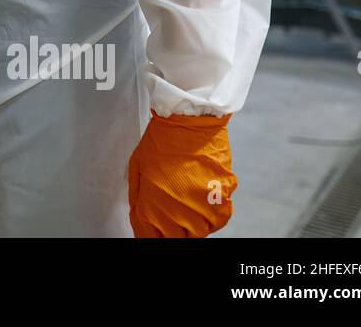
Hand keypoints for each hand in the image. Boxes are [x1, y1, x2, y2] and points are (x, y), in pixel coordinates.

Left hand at [129, 111, 236, 237]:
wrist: (190, 121)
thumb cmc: (161, 141)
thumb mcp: (137, 167)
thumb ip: (139, 197)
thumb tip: (141, 215)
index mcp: (154, 205)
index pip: (149, 237)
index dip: (148, 233)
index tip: (150, 228)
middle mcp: (180, 212)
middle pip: (175, 239)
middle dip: (169, 231)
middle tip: (168, 216)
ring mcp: (203, 207)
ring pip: (198, 233)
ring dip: (191, 225)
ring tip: (185, 206)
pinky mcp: (223, 198)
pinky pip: (218, 220)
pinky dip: (210, 216)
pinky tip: (201, 201)